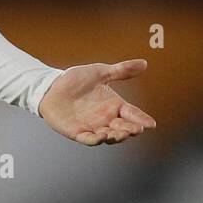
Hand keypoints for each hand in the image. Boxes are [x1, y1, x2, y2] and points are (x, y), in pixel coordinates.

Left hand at [38, 59, 156, 145]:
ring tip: (121, 134)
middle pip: (123, 128)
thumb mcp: (100, 73)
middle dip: (130, 130)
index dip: (142, 119)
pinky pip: (88, 139)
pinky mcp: (76, 132)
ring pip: (108, 136)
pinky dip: (95, 140)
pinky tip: (101, 137)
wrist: (51, 86)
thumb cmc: (76, 80)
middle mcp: (106, 118)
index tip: (151, 124)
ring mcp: (92, 126)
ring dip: (116, 137)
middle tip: (137, 130)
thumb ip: (121, 71)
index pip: (133, 114)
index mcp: (115, 105)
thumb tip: (144, 63)